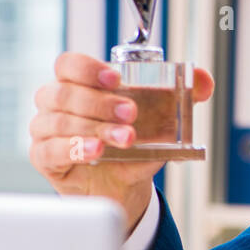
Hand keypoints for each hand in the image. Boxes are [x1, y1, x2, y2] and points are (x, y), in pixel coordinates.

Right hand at [29, 52, 213, 234]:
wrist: (125, 185)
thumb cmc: (135, 144)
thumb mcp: (162, 120)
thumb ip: (184, 97)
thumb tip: (205, 80)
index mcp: (80, 84)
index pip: (68, 64)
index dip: (87, 68)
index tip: (115, 78)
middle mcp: (58, 103)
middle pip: (63, 92)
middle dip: (100, 102)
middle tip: (131, 113)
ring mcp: (47, 131)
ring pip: (59, 121)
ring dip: (95, 128)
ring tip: (125, 138)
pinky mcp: (44, 159)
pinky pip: (49, 150)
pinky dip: (74, 149)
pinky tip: (95, 151)